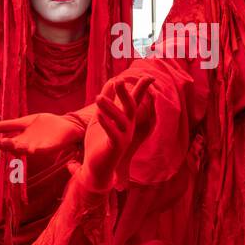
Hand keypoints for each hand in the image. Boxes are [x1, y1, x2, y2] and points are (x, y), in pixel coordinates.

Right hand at [0, 111, 84, 156]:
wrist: (67, 124)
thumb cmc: (47, 124)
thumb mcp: (26, 122)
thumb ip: (11, 125)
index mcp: (22, 140)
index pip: (8, 143)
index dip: (0, 143)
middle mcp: (29, 145)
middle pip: (16, 148)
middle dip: (8, 146)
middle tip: (1, 142)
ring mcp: (40, 147)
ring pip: (27, 151)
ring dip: (21, 149)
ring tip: (14, 145)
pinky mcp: (51, 147)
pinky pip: (44, 150)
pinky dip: (38, 150)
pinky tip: (32, 149)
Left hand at [76, 77, 150, 192]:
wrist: (95, 168)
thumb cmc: (98, 143)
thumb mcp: (100, 118)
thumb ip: (105, 102)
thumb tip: (110, 81)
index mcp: (125, 120)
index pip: (135, 101)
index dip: (141, 89)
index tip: (149, 76)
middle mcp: (128, 128)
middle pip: (131, 108)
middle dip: (126, 94)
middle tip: (118, 80)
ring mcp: (124, 138)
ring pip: (121, 120)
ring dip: (110, 108)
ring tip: (98, 98)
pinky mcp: (116, 147)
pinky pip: (114, 134)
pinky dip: (107, 123)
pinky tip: (98, 115)